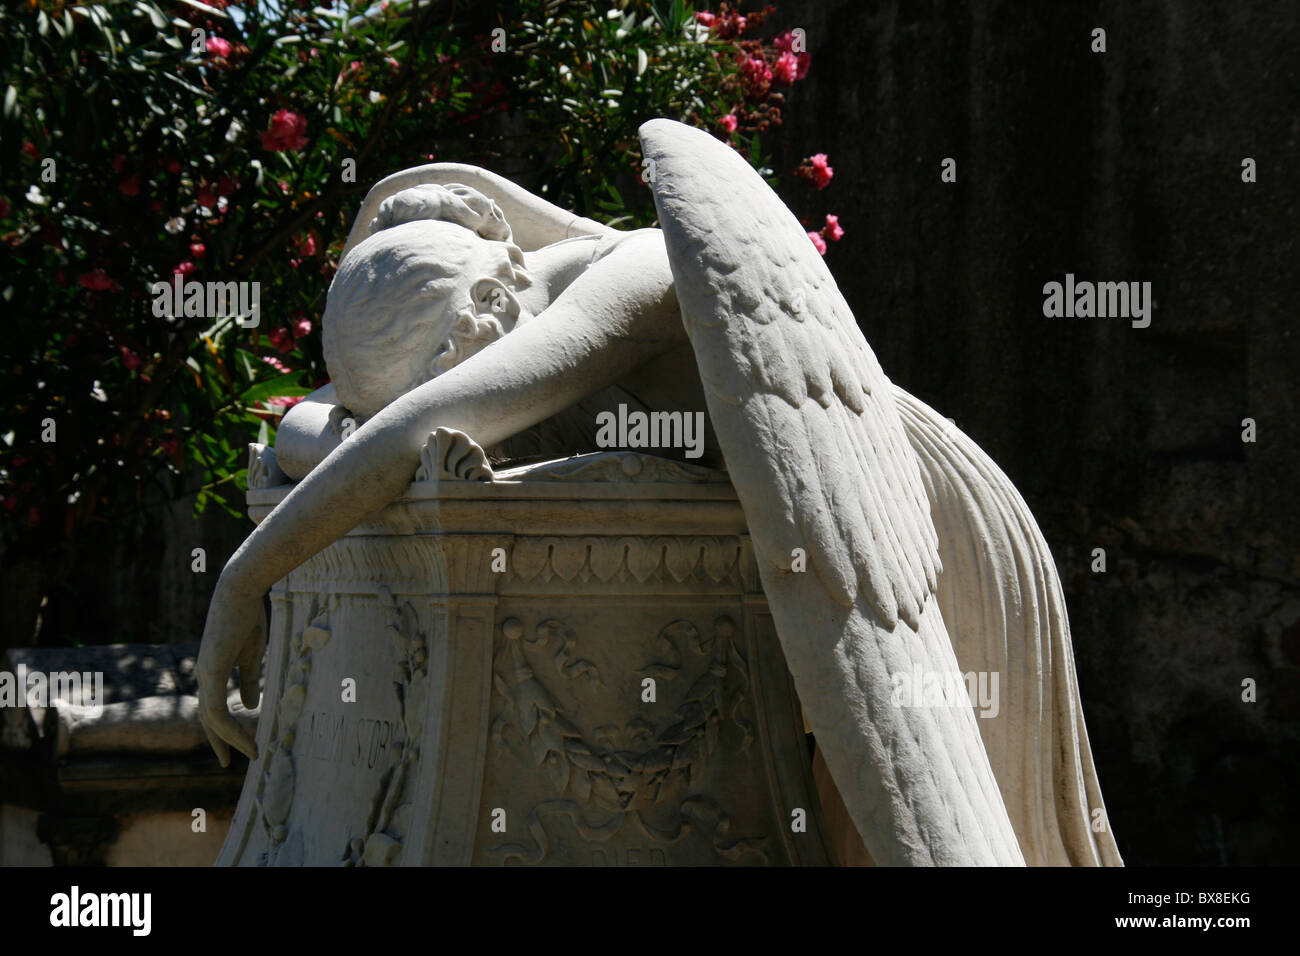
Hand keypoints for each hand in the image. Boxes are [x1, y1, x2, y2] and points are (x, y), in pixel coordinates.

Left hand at [197, 574, 266, 766]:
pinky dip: (231, 728)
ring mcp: (205, 674)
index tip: (236, 746)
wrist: (240, 590)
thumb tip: (248, 706)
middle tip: (228, 763)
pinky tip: (245, 739)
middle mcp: (203, 675)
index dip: (222, 729)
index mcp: (212, 670)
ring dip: (230, 740)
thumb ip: (248, 681)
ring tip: (250, 754)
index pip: (212, 707)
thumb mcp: (251, 654)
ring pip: (213, 719)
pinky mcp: (212, 671)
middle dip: (219, 742)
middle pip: (208, 718)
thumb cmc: (247, 616)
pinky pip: (218, 710)